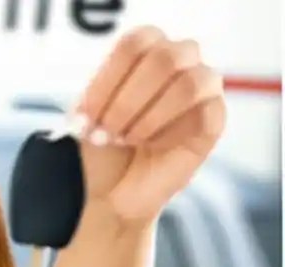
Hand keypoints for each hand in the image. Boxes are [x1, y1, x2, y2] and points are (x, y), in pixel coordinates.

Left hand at [73, 26, 226, 225]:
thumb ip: (93, 100)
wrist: (113, 190)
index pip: (133, 44)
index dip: (107, 82)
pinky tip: (153, 147)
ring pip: (188, 84)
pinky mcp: (214, 118)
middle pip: (164, 57)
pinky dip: (169, 134)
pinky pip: (204, 115)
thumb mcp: (85, 120)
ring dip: (150, 117)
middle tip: (107, 131)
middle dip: (127, 101)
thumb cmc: (100, 148)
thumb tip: (95, 109)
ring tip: (128, 140)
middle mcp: (178, 59)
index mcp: (144, 50)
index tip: (86, 117)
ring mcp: (201, 86)